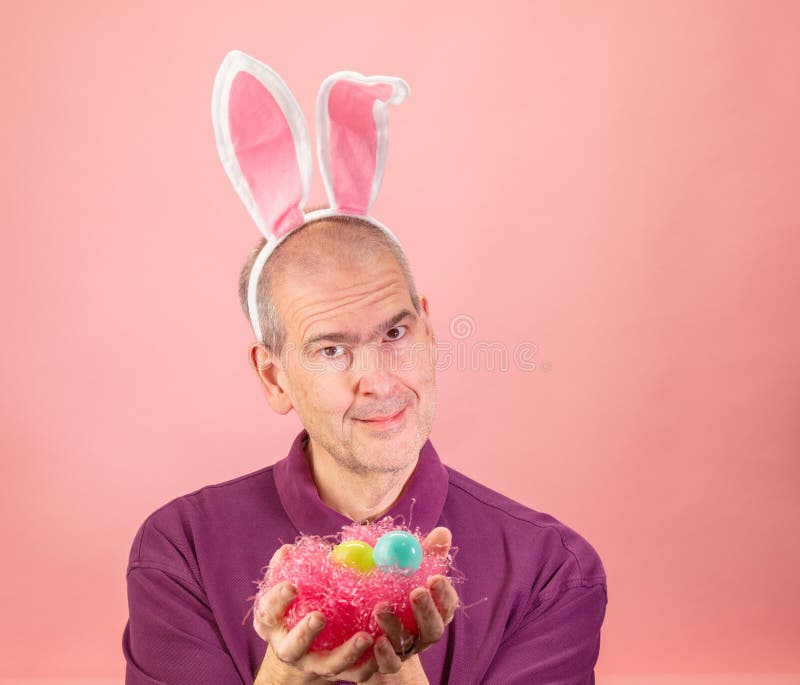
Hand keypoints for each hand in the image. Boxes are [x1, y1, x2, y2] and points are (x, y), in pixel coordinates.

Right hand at [253, 545, 385, 683]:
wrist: (300, 651)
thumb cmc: (293, 607)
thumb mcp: (283, 589)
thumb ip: (285, 568)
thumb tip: (289, 550)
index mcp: (272, 624)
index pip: (268, 612)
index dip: (278, 599)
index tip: (292, 586)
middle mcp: (289, 649)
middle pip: (293, 647)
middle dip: (305, 633)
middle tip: (320, 617)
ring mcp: (313, 664)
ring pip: (329, 665)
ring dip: (347, 653)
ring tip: (366, 636)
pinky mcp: (337, 673)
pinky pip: (355, 674)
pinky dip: (369, 664)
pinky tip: (382, 646)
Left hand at [371, 527, 458, 668]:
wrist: (366, 631)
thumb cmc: (393, 591)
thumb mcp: (408, 572)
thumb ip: (425, 554)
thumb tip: (443, 532)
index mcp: (434, 611)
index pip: (447, 604)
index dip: (443, 592)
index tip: (434, 576)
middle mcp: (424, 633)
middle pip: (432, 627)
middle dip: (426, 610)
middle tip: (415, 592)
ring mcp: (407, 650)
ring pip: (408, 644)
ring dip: (396, 626)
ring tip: (380, 607)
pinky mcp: (387, 664)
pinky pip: (389, 664)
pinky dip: (384, 654)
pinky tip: (374, 641)